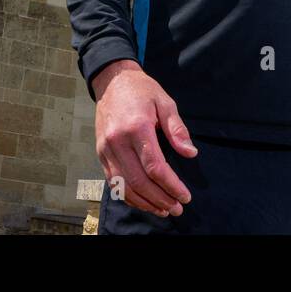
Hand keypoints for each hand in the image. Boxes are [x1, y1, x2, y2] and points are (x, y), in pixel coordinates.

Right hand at [93, 59, 197, 217]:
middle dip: (160, 198)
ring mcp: (106, 149)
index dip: (171, 185)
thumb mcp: (165, 102)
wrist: (112, 81)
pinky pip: (113, 181)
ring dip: (144, 202)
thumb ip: (177, 129)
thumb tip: (190, 153)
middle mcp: (118, 141)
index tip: (185, 195)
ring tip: (163, 209)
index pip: (155, 166)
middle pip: (139, 180)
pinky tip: (143, 201)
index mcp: (136, 127)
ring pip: (123, 186)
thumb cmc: (142, 91)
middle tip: (177, 208)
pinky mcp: (100, 153)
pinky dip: (128, 195)